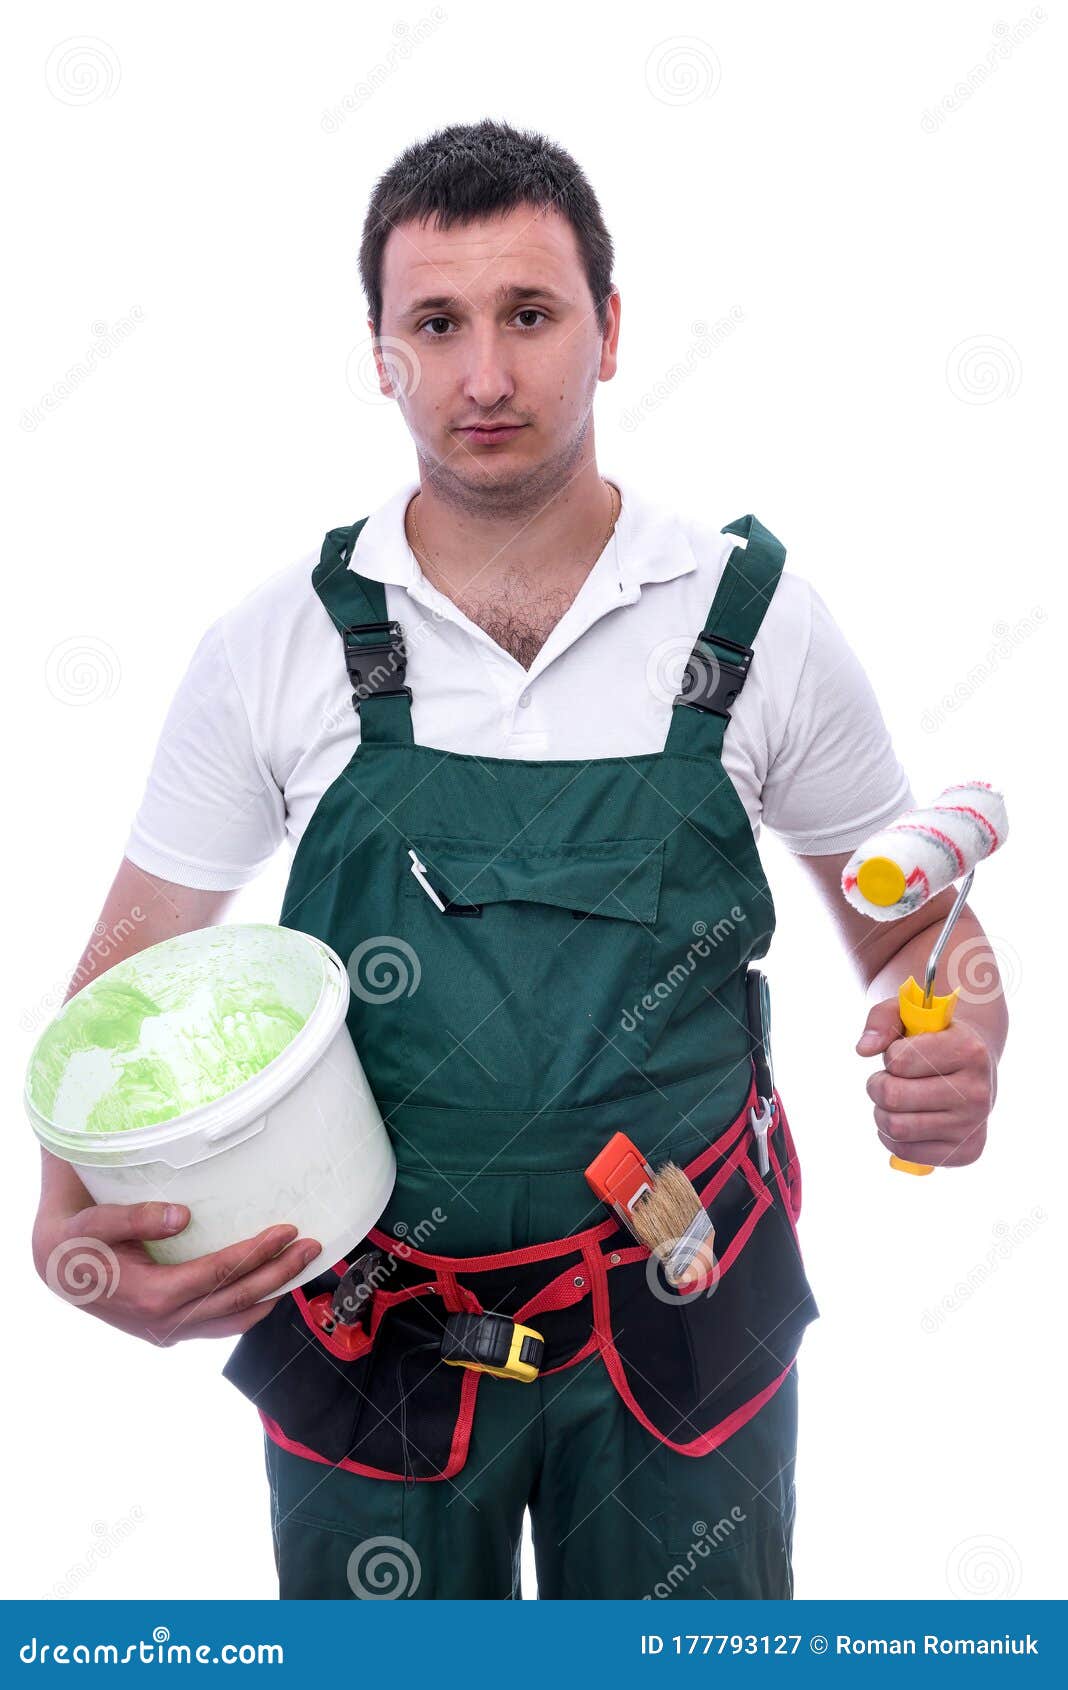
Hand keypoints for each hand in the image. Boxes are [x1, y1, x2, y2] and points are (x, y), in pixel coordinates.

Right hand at [32, 1196, 321, 1344]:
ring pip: (233, 1320)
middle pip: (236, 1300)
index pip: (218, 1274)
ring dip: (272, 1294)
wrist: (57, 1268)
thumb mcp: (96, 1221)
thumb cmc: (76, 1238)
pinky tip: (270, 1291)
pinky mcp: (170, 1329)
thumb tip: (183, 1215)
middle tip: (312, 1245)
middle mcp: (164, 1321)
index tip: (286, 1230)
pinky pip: (219, 1325)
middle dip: (279, 1273)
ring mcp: (168, 1330)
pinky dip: (249, 1310)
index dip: (255, 1254)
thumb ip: (136, 1218)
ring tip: (302, 1267)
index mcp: (150, 1295)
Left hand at [855, 997, 995, 1167]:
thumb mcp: (911, 1014)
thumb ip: (882, 1019)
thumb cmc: (935, 1039)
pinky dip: (892, 1136)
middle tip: (886, 1079)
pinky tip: (906, 1119)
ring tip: (895, 1099)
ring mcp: (973, 1125)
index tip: (900, 1053)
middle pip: (892, 1096)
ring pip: (895, 1127)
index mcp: (969, 1050)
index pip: (899, 1060)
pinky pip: (904, 1151)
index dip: (889, 1056)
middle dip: (877, 1085)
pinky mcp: (966, 1152)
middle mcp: (978, 1091)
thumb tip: (864, 1049)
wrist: (974, 1068)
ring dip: (881, 1112)